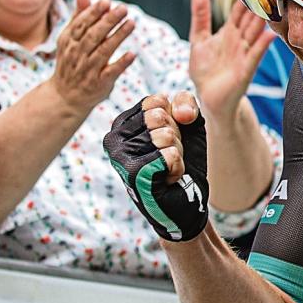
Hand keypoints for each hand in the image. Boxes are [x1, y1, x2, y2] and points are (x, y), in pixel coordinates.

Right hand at [51, 0, 136, 113]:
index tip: (106, 1)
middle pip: (93, 36)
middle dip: (108, 21)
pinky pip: (110, 72)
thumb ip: (79, 15)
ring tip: (131, 23)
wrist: (65, 96)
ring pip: (103, 51)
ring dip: (118, 37)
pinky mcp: (99, 84)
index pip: (81, 24)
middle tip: (123, 9)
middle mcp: (77, 54)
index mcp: (69, 41)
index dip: (93, 13)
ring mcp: (87, 70)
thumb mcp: (70, 39)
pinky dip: (121, 63)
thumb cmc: (72, 61)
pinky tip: (132, 54)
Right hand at [102, 92, 208, 241]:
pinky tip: (168, 178)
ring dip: (176, 153)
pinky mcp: (132, 173)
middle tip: (169, 156)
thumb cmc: (184, 160)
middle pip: (160, 115)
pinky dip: (177, 167)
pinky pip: (169, 155)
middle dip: (176, 137)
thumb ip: (185, 102)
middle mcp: (114, 138)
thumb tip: (182, 114)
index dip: (175, 119)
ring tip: (167, 168)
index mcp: (123, 123)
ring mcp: (120, 157)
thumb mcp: (188, 123)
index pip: (156, 100)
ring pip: (165, 135)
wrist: (187, 201)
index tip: (169, 140)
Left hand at [188, 0, 275, 122]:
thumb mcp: (199, 40)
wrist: (209, 99)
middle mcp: (240, 41)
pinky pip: (255, 55)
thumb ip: (201, 16)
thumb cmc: (206, 71)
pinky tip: (269, 35)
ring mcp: (245, 55)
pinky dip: (262, 45)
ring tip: (271, 4)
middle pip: (250, 19)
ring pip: (255, 33)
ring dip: (262, 21)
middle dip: (258, 4)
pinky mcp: (246, 70)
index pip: (239, 10)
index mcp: (230, 32)